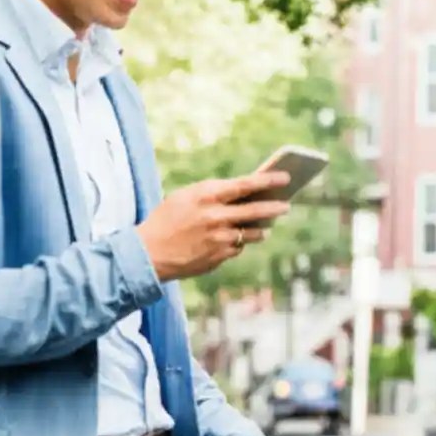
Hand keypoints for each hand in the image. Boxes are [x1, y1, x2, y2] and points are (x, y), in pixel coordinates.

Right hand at [136, 172, 291, 281]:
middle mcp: (216, 216)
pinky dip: (238, 243)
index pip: (245, 185)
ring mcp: (219, 238)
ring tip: (265, 226)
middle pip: (256, 211)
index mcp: (207, 195)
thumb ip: (213, 195)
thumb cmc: (166, 219)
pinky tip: (235, 240)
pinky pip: (238, 248)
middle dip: (275, 207)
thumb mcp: (186, 197)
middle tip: (287, 205)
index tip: (285, 177)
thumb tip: (243, 193)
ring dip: (261, 229)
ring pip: (252, 233)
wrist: (148, 253)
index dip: (268, 181)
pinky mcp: (219, 257)